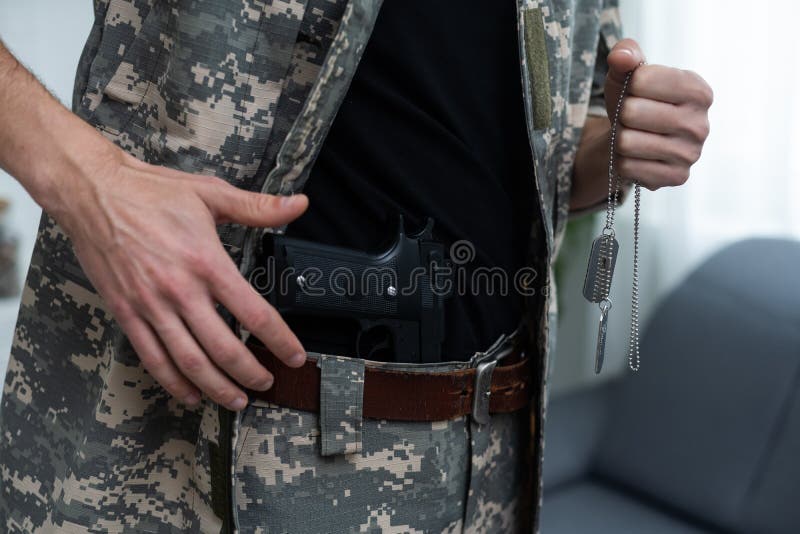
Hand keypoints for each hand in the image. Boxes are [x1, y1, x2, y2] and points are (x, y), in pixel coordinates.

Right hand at [55, 146, 308, 411]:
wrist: (92, 193)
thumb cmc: (150, 192)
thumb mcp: (210, 194)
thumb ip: (258, 207)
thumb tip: (299, 205)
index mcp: (206, 262)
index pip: (254, 313)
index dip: (280, 341)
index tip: (295, 356)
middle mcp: (179, 290)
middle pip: (224, 348)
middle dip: (251, 372)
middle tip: (268, 382)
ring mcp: (150, 306)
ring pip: (188, 362)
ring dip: (216, 387)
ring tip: (237, 399)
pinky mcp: (126, 313)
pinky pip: (152, 358)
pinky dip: (173, 382)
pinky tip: (189, 394)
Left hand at [604, 39, 712, 189]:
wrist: (636, 139)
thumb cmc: (635, 101)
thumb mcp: (628, 74)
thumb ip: (626, 55)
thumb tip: (621, 56)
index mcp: (698, 90)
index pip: (641, 80)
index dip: (627, 86)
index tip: (636, 92)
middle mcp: (701, 124)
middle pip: (631, 112)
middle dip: (622, 115)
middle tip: (632, 118)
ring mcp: (691, 154)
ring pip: (626, 142)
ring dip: (620, 139)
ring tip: (633, 135)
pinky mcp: (676, 177)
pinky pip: (627, 167)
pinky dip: (622, 161)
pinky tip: (637, 156)